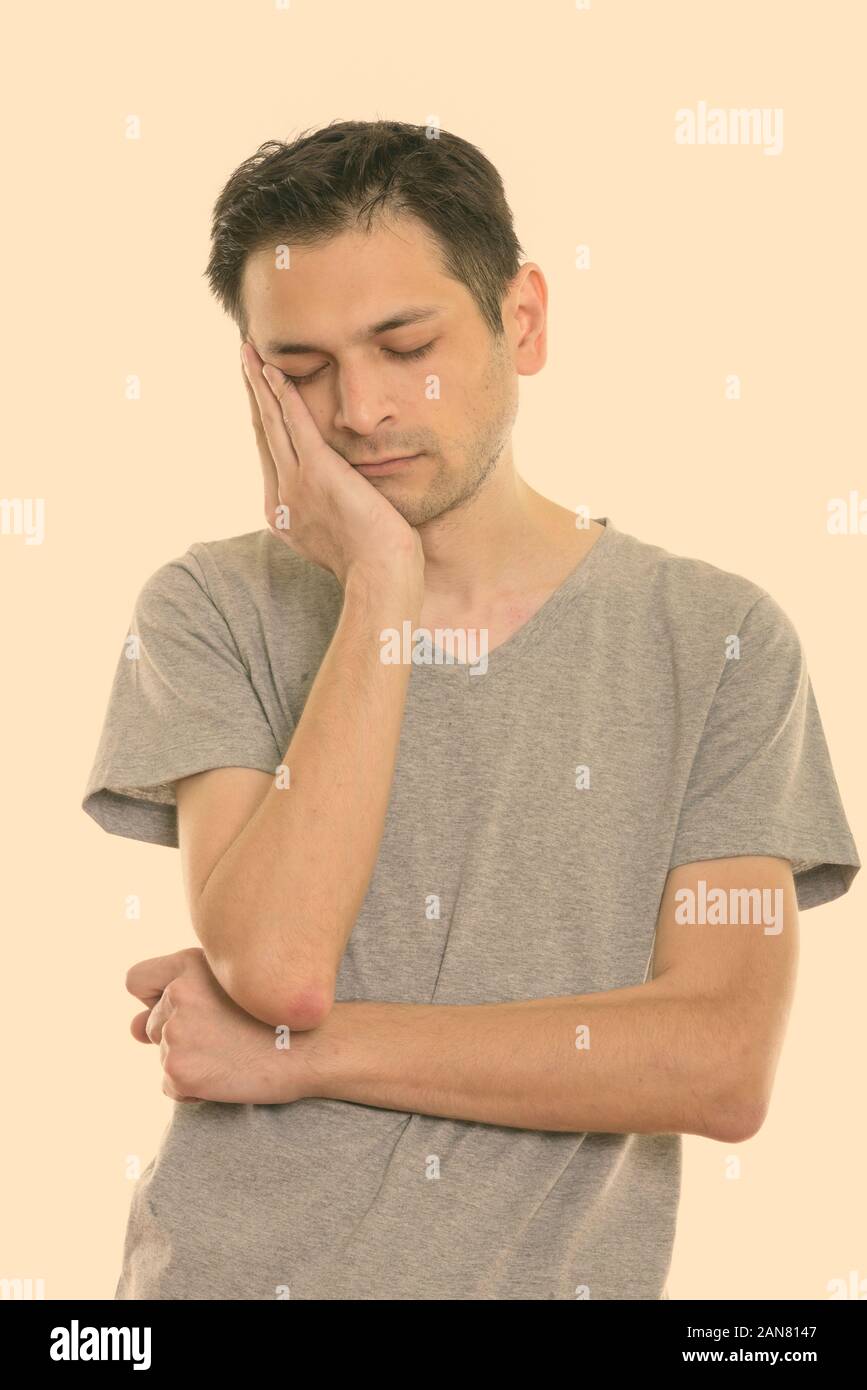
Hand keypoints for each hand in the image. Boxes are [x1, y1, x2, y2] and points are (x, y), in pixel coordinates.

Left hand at [125, 946, 319, 1104]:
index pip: (137, 980)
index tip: (182, 1010)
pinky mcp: (178, 1071)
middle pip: (150, 1026)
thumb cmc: (277, 1015)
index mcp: (187, 966)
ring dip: (190, 1063)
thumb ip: (179, 995)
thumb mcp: (233, 983)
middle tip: (225, 1038)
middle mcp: (176, 995)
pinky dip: (195, 1090)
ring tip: (232, 1055)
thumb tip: (130, 1027)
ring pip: (163, 1057)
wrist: (310, 1048)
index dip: (153, 998)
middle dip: (179, 1037)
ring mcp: (175, 1033)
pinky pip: (172, 1087)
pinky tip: (228, 1075)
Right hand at [240, 340, 423, 588]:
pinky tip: (274, 370)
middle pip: (263, 432)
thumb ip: (334, 512)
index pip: (271, 454)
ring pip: (271, 422)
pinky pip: (294, 423)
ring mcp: (295, 483)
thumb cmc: (376, 564)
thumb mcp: (345, 535)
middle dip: (254, 393)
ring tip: (249, 352)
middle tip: (245, 359)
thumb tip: (344, 500)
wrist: (380, 578)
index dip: (264, 419)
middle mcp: (282, 496)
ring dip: (260, 383)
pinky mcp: (318, 471)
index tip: (260, 393)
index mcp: (286, 512)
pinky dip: (282, 394)